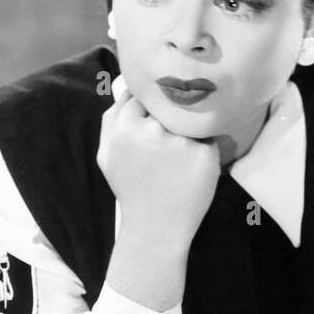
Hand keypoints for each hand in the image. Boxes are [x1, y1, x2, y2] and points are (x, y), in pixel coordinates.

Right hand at [97, 77, 220, 244]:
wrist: (157, 228)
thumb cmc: (132, 189)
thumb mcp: (107, 155)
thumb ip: (111, 119)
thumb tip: (128, 85)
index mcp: (123, 129)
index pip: (141, 94)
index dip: (149, 106)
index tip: (153, 120)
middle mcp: (151, 131)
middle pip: (166, 103)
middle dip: (168, 116)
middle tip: (166, 143)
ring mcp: (179, 141)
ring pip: (188, 117)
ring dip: (186, 130)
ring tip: (177, 160)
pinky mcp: (204, 152)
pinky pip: (206, 136)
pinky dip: (202, 148)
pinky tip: (190, 169)